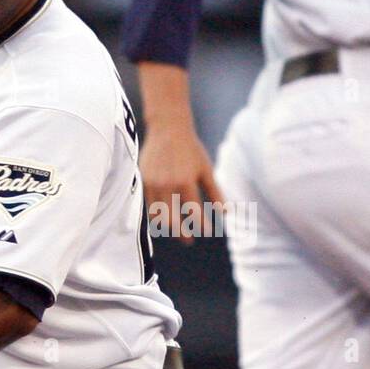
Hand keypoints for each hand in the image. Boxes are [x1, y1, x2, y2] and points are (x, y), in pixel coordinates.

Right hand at [139, 123, 225, 244]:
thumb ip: (215, 192)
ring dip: (167, 227)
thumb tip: (226, 213)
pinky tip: (165, 219)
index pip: (193, 213)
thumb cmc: (191, 149)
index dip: (201, 225)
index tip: (207, 231)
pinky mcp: (143, 180)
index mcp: (185, 182)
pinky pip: (149, 205)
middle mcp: (167, 185)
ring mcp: (153, 183)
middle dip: (181, 234)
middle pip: (172, 221)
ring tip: (176, 231)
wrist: (167, 128)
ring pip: (158, 216)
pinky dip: (157, 215)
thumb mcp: (206, 169)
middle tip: (189, 241)